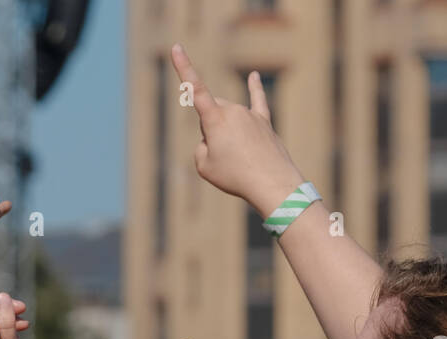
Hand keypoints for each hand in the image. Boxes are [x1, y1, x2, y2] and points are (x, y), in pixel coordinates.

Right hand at [170, 43, 304, 217]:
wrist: (271, 183)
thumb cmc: (235, 176)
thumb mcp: (204, 166)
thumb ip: (202, 146)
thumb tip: (215, 137)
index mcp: (215, 118)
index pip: (194, 89)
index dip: (183, 67)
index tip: (175, 47)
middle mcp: (233, 110)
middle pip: (212, 112)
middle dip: (210, 130)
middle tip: (222, 156)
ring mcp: (250, 114)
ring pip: (229, 118)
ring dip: (228, 136)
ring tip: (239, 159)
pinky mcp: (264, 122)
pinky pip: (257, 101)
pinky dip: (254, 89)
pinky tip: (253, 76)